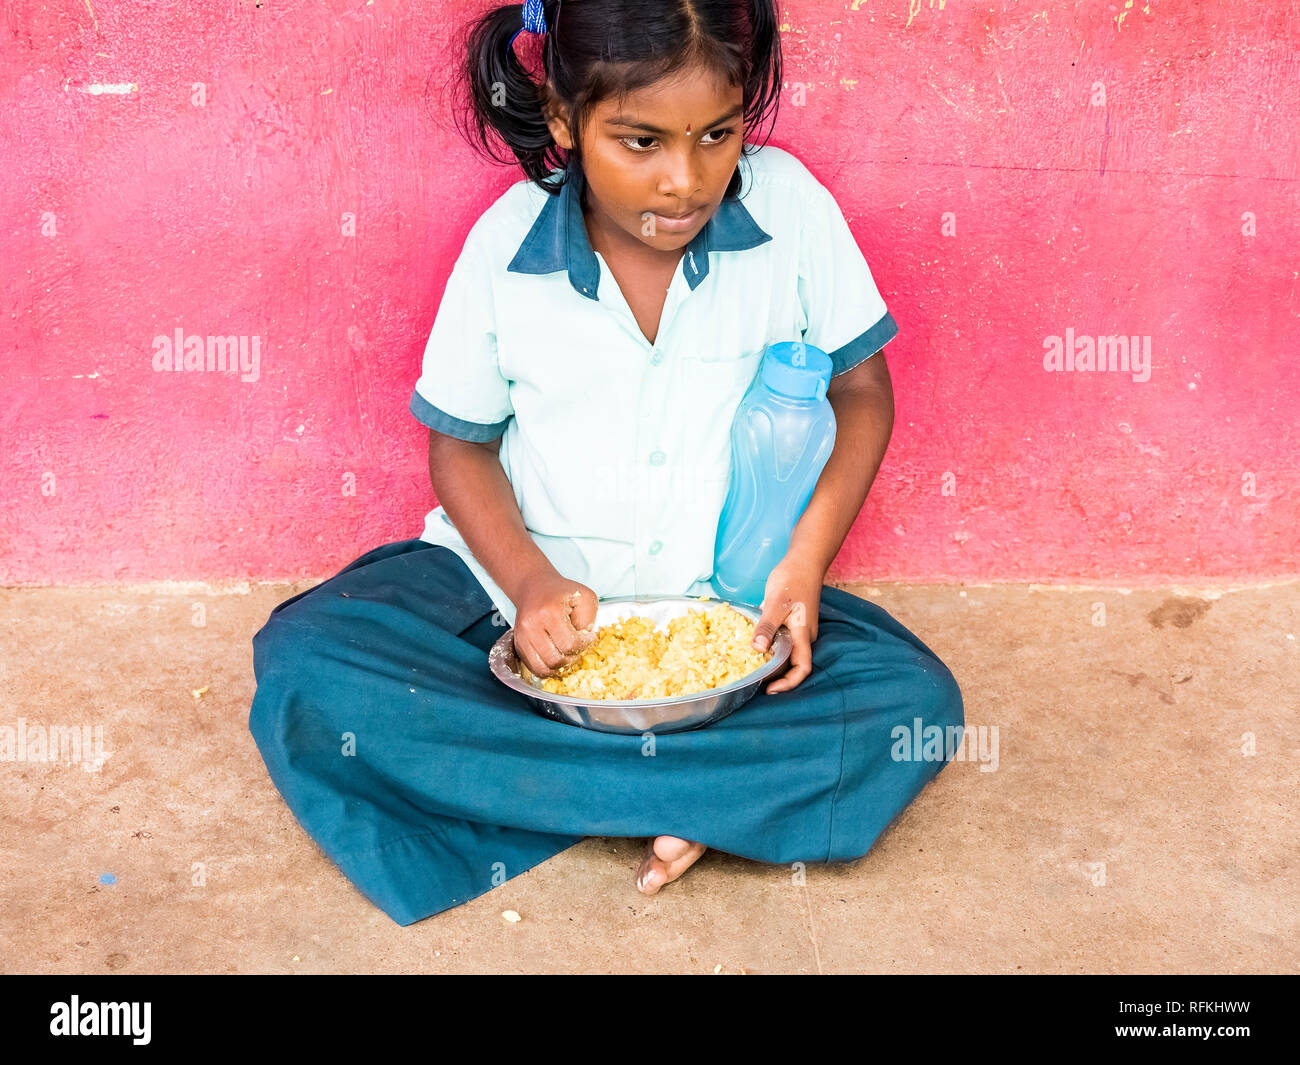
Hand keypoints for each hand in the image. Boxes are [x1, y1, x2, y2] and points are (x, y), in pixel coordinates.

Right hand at [512, 572, 597, 677]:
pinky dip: (547, 669)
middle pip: (555, 659)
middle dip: (572, 658)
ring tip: (567, 655)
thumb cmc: (561, 592)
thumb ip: (588, 618)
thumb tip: (584, 638)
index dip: (583, 645)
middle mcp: (531, 625)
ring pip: (542, 668)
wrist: (534, 587)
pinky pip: (533, 667)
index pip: (569, 644)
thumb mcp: (584, 596)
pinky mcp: (518, 644)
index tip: (588, 637)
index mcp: (549, 612)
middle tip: (578, 647)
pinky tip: (556, 659)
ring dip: (559, 666)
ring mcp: (522, 636)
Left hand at [750, 555, 823, 694]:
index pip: (801, 668)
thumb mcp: (776, 604)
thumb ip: (767, 626)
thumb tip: (757, 649)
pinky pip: (780, 640)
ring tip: (749, 666)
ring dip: (770, 662)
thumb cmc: (793, 580)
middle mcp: (802, 636)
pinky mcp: (790, 621)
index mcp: (803, 635)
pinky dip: (768, 647)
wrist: (803, 560)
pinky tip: (751, 645)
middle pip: (791, 665)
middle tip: (752, 680)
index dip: (788, 683)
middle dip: (775, 676)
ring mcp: (797, 629)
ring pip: (784, 653)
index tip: (769, 690)